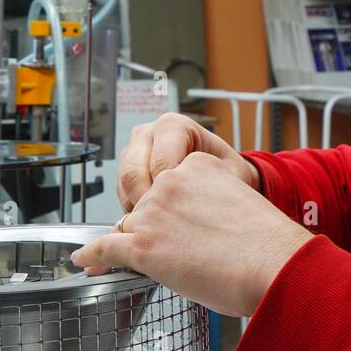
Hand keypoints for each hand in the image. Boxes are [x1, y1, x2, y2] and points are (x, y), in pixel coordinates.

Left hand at [72, 151, 312, 317]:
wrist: (271, 263)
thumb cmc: (266, 243)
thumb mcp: (239, 201)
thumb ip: (212, 202)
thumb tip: (198, 229)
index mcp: (198, 164)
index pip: (167, 182)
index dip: (172, 208)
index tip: (183, 224)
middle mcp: (171, 181)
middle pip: (145, 203)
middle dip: (153, 225)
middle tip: (179, 247)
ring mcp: (153, 211)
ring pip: (128, 226)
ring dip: (132, 242)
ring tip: (151, 260)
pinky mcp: (142, 244)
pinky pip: (106, 246)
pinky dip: (93, 254)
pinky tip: (86, 260)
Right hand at [118, 111, 258, 212]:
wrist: (219, 175)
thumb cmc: (226, 171)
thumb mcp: (229, 172)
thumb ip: (214, 181)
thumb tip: (197, 200)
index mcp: (173, 125)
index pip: (160, 163)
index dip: (170, 193)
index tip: (183, 213)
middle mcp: (148, 132)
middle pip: (133, 172)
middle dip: (150, 204)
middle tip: (167, 225)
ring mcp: (132, 150)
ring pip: (124, 185)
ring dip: (141, 209)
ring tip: (165, 224)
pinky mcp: (125, 169)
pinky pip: (121, 193)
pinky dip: (136, 211)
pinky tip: (157, 220)